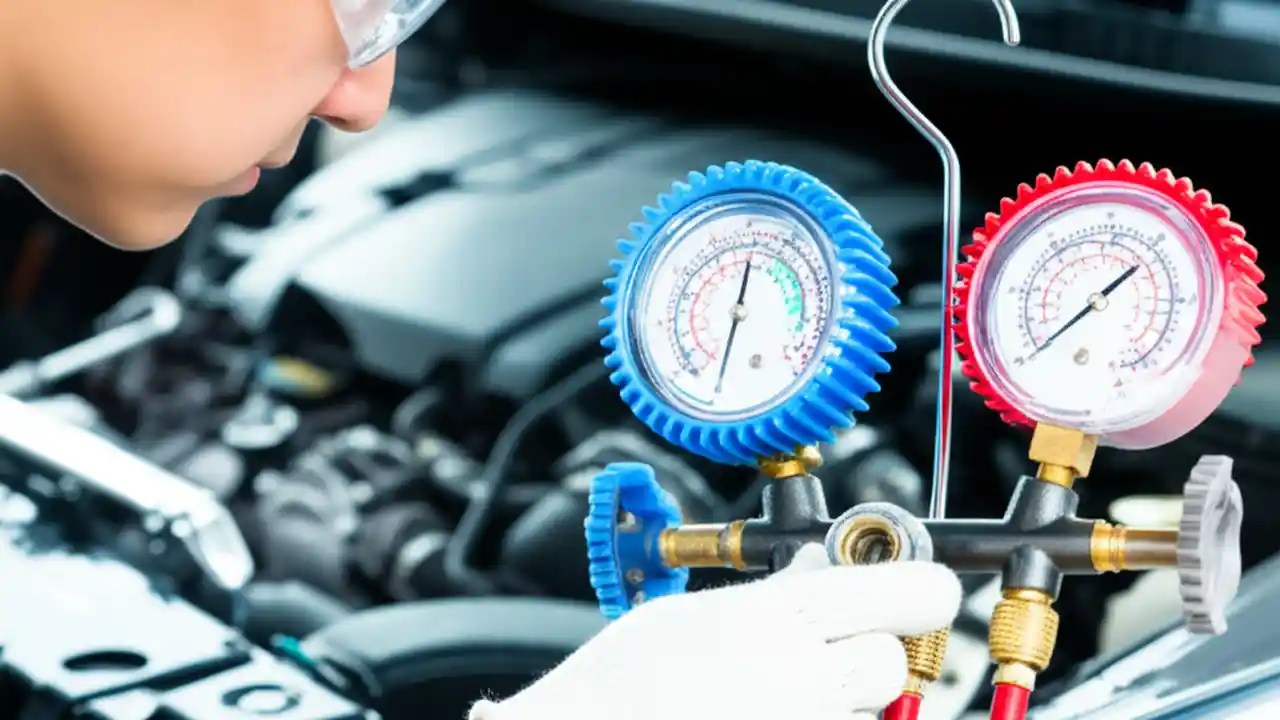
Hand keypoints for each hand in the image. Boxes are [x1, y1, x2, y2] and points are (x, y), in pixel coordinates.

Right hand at [469, 544, 960, 719]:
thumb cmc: (620, 688)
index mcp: (774, 620)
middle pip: (891, 661)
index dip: (922, 587)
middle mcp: (801, 681)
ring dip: (834, 703)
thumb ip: (775, 592)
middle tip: (818, 656)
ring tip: (764, 698)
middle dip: (865, 657)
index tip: (923, 587)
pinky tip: (757, 717)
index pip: (908, 592)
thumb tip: (825, 564)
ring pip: (865, 711)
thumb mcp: (692, 615)